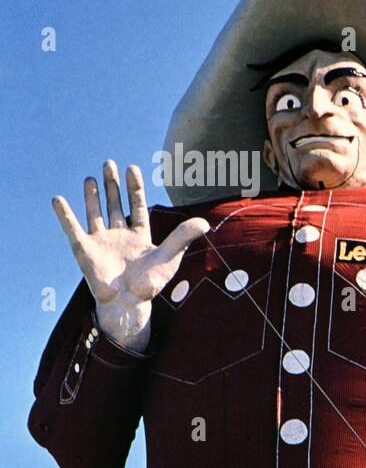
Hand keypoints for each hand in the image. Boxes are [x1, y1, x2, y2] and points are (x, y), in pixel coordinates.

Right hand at [52, 160, 210, 350]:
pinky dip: (65, 215)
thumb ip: (182, 238)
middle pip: (115, 205)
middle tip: (109, 163)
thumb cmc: (149, 284)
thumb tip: (205, 223)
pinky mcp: (84, 250)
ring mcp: (101, 241)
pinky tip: (58, 200)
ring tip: (91, 178)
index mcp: (140, 235)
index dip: (134, 187)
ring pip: (96, 213)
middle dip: (113, 185)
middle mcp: (120, 235)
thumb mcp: (169, 258)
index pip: (137, 205)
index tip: (132, 168)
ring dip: (93, 196)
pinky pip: (72, 229)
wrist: (127, 304)